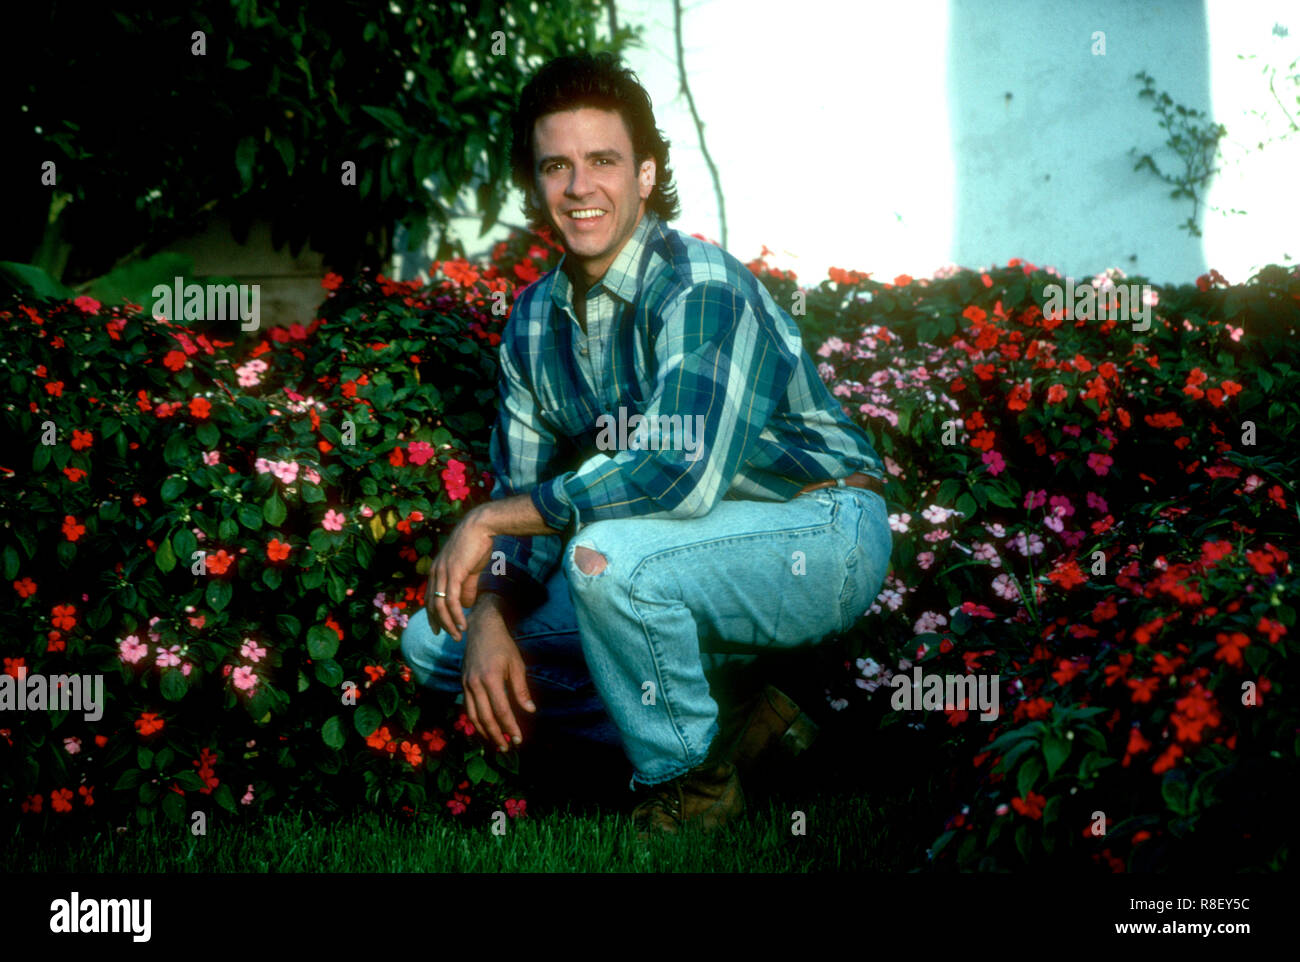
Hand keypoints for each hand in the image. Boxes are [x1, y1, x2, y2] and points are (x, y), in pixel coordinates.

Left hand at [427, 508, 494, 641]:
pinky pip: (451, 601)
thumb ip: (467, 587)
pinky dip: (456, 616)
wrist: (480, 527)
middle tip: (451, 636)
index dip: (433, 615)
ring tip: (458, 635)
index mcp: (436, 570)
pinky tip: (463, 625)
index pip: (430, 598)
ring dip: (449, 624)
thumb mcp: (470, 569)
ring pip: (440, 606)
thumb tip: (466, 604)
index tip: (439, 628)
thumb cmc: (476, 545)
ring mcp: (443, 573)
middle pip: (432, 605)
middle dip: (440, 623)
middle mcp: (435, 573)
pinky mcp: (453, 574)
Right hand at [461, 609, 535, 751]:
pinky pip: (467, 707)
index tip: (518, 739)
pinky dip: (475, 720)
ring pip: (472, 715)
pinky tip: (484, 727)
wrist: (481, 628)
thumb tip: (530, 710)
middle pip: (485, 718)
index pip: (501, 710)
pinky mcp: (462, 683)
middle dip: (496, 735)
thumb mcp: (517, 665)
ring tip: (495, 742)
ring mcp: (466, 684)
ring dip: (484, 732)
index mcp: (491, 679)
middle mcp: (475, 684)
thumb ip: (521, 689)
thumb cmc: (503, 645)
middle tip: (506, 748)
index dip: (510, 727)